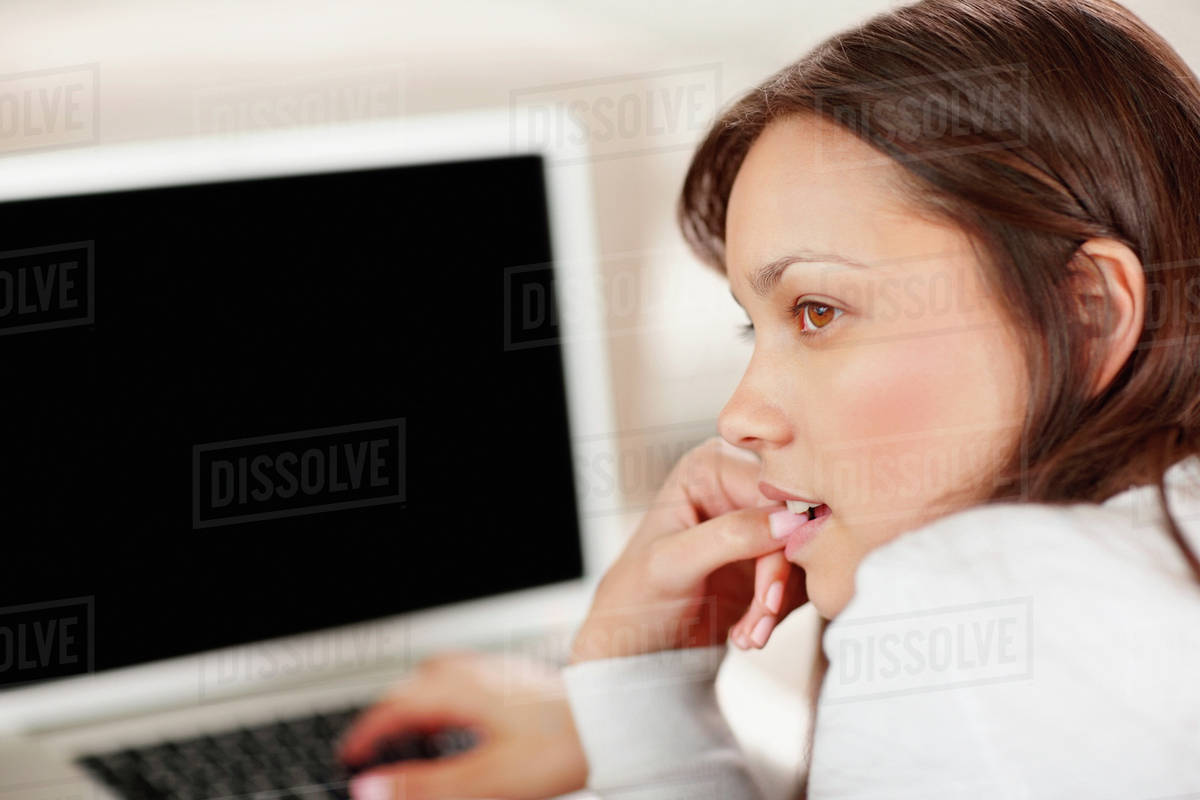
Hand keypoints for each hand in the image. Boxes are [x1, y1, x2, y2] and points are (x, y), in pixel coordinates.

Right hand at [339, 650, 585, 799]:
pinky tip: (462, 717)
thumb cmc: (562, 747)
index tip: (352, 754)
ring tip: (410, 730)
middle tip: (373, 742)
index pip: (396, 705)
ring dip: (418, 699)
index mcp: (461, 691)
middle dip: (389, 711)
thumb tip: (370, 789)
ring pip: (442, 677)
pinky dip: (447, 696)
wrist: (615, 723)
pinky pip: (468, 679)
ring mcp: (500, 672)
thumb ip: (426, 787)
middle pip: (415, 684)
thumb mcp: (486, 779)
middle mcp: (477, 674)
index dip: (368, 731)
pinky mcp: (520, 679)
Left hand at [570, 438, 808, 663]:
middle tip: (759, 619)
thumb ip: (728, 536)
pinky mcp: (769, 561)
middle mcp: (738, 488)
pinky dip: (778, 614)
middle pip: (795, 523)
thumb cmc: (635, 595)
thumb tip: (789, 521)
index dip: (781, 539)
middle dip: (778, 581)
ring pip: (802, 556)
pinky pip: (800, 582)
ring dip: (777, 605)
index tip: (770, 591)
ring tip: (747, 634)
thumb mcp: (671, 562)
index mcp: (710, 467)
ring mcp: (757, 526)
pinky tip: (747, 634)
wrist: (636, 644)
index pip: (772, 490)